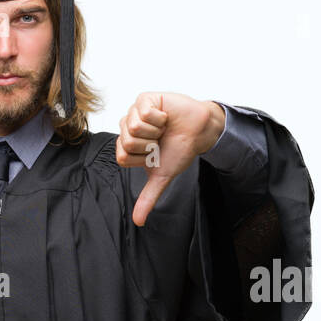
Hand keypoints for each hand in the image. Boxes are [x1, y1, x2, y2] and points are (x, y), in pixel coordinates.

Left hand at [115, 92, 224, 225]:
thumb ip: (148, 197)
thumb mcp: (162, 176)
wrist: (199, 132)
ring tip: (163, 128)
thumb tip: (139, 222)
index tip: (155, 153)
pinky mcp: (145, 99)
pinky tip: (165, 117)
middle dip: (150, 145)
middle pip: (126, 142)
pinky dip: (159, 118)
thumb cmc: (179, 150)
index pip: (122, 156)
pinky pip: (143, 112)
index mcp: (128, 145)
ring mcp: (134, 112)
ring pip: (133, 127)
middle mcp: (127, 128)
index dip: (142, 158)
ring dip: (155, 131)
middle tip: (160, 140)